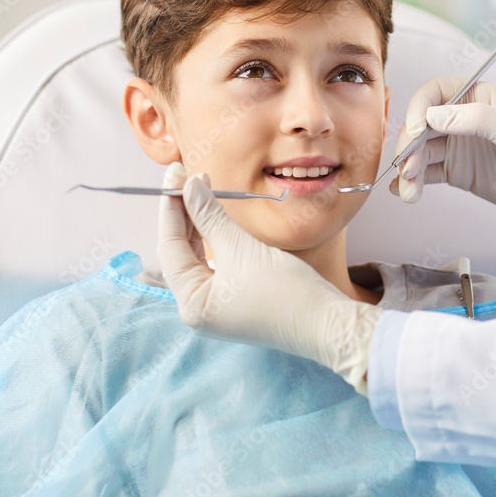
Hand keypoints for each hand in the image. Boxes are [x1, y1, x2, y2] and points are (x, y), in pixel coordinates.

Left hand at [156, 162, 381, 394]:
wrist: (327, 322)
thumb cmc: (285, 292)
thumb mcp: (242, 248)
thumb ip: (210, 215)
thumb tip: (189, 186)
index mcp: (191, 304)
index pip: (169, 246)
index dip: (171, 207)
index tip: (175, 174)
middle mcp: (198, 309)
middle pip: (181, 252)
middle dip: (185, 214)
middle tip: (188, 177)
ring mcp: (218, 307)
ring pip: (198, 257)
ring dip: (200, 224)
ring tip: (202, 192)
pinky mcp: (236, 301)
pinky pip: (216, 264)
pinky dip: (216, 239)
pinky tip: (217, 218)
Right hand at [392, 78, 495, 233]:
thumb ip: (475, 120)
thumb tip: (431, 115)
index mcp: (482, 97)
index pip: (436, 91)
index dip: (419, 108)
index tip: (416, 134)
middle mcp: (467, 118)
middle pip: (422, 123)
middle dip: (409, 145)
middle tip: (408, 170)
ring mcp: (462, 146)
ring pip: (422, 151)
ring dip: (408, 169)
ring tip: (409, 194)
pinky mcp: (461, 173)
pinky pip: (428, 172)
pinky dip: (414, 181)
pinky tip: (405, 192)